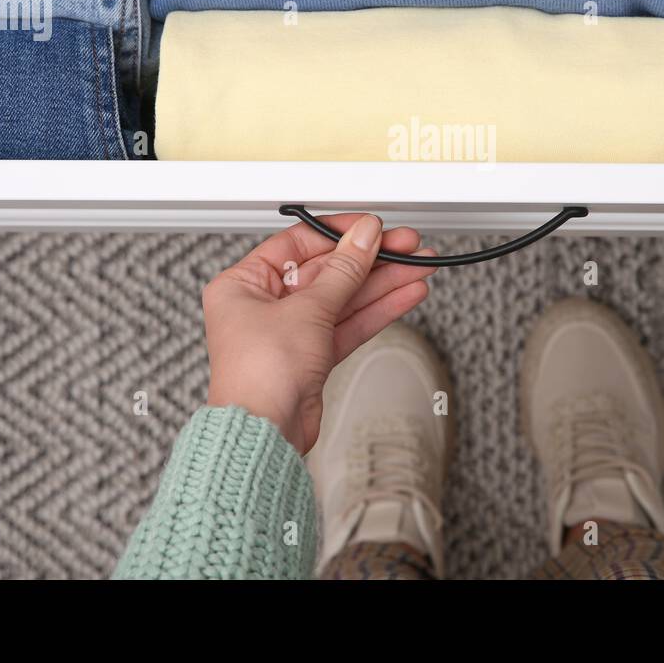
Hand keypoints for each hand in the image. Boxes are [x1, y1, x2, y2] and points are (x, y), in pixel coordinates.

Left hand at [202, 213, 435, 452]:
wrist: (265, 434)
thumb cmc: (259, 377)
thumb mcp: (307, 310)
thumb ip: (344, 270)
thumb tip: (363, 237)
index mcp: (244, 283)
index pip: (299, 243)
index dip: (340, 233)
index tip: (373, 228)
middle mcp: (265, 304)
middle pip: (328, 270)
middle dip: (372, 259)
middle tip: (406, 247)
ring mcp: (291, 331)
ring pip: (345, 297)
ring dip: (383, 283)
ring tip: (419, 268)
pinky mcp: (313, 356)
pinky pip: (349, 323)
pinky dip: (377, 310)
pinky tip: (405, 295)